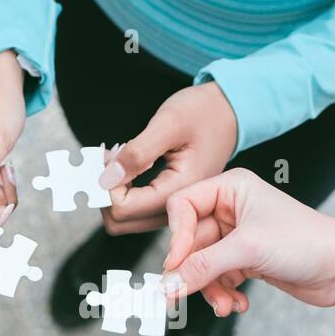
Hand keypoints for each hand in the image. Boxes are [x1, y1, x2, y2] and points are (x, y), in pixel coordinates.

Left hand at [98, 82, 237, 235]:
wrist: (229, 112)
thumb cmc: (204, 112)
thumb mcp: (169, 123)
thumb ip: (137, 153)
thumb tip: (106, 178)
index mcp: (182, 190)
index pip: (124, 209)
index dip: (106, 186)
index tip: (107, 157)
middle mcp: (180, 208)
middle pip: (121, 223)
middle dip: (105, 194)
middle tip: (107, 160)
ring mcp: (174, 208)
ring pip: (126, 219)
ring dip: (112, 193)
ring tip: (117, 159)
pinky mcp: (169, 201)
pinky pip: (136, 209)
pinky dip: (122, 191)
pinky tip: (126, 165)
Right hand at [160, 168, 334, 314]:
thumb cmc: (308, 241)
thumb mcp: (248, 249)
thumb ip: (203, 267)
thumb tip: (169, 284)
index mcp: (231, 188)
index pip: (182, 207)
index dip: (177, 237)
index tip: (177, 265)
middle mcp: (231, 209)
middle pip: (190, 242)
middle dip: (196, 273)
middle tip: (186, 295)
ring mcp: (238, 237)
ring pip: (203, 266)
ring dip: (211, 290)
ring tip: (225, 305)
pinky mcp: (246, 260)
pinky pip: (219, 279)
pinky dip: (224, 295)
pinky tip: (238, 304)